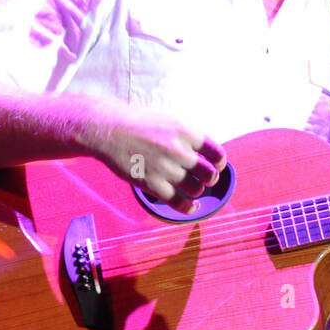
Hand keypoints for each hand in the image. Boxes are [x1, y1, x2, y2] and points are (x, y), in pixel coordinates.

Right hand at [93, 103, 225, 213]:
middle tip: (204, 179)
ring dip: (196, 190)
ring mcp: (166, 168)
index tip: (216, 166)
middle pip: (209, 174)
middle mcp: (179, 151)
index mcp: (187, 132)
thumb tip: (208, 155)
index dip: (219, 163)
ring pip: (195, 189)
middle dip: (209, 179)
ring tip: (191, 188)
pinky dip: (188, 207)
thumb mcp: (171, 122)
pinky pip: (178, 202)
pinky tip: (190, 206)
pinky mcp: (152, 184)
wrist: (110, 130)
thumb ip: (190, 138)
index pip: (217, 154)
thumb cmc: (140, 124)